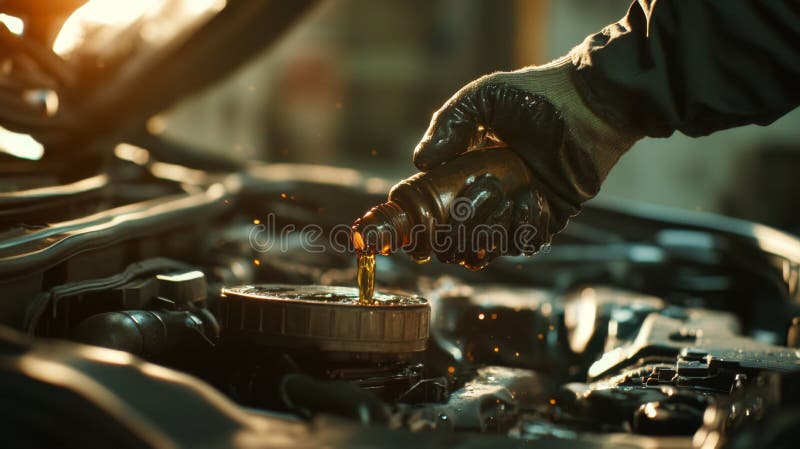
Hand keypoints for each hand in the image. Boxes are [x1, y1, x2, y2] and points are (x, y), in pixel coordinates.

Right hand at [414, 56, 641, 268]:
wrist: (590, 105)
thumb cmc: (536, 95)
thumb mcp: (483, 98)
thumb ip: (449, 123)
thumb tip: (420, 161)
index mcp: (467, 170)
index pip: (438, 210)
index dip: (430, 222)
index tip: (430, 215)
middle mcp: (489, 195)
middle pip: (459, 238)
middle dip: (462, 227)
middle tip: (479, 196)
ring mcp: (516, 209)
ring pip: (491, 246)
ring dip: (493, 225)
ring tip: (507, 192)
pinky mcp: (547, 219)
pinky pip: (526, 242)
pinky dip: (524, 225)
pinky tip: (532, 196)